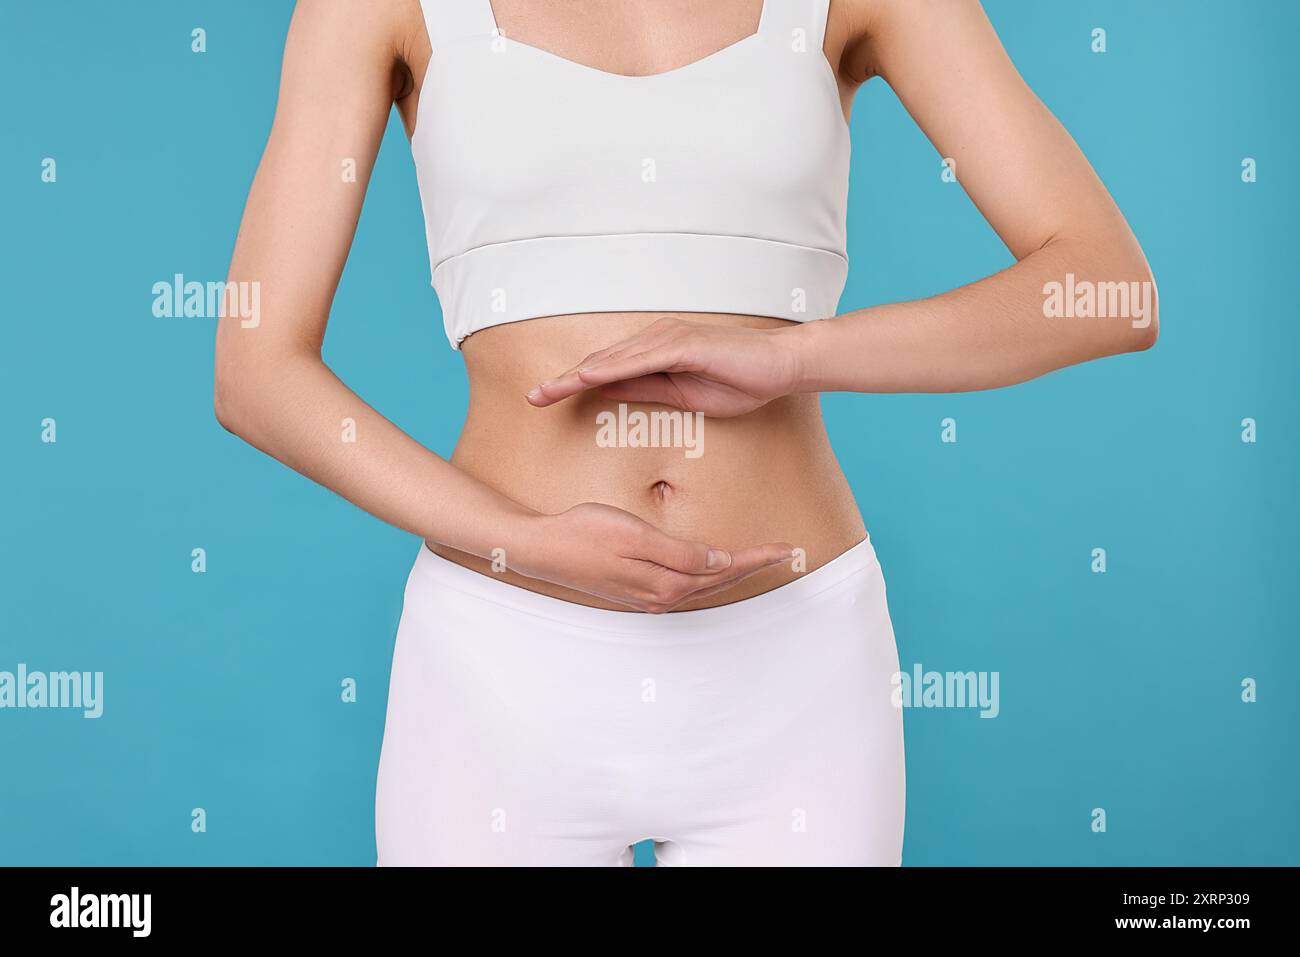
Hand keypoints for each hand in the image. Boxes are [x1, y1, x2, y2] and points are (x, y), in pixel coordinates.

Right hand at [511, 502, 792, 612]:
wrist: (542, 548)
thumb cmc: (585, 533)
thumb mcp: (636, 535)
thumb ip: (680, 553)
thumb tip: (719, 561)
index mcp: (667, 582)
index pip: (724, 568)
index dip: (757, 558)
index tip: (786, 549)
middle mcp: (662, 596)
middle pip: (719, 580)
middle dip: (752, 566)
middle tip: (782, 552)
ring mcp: (648, 596)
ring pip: (703, 585)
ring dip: (731, 572)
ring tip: (756, 559)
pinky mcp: (636, 590)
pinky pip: (684, 586)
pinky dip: (707, 577)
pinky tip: (711, 568)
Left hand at [524, 317, 803, 416]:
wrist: (780, 366)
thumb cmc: (739, 380)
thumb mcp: (683, 396)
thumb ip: (648, 390)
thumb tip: (612, 393)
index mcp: (655, 353)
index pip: (605, 371)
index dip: (572, 385)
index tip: (544, 401)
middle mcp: (656, 339)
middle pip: (600, 362)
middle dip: (564, 381)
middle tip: (531, 399)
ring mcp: (668, 338)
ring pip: (612, 360)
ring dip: (578, 375)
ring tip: (549, 391)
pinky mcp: (683, 343)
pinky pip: (640, 359)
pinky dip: (611, 369)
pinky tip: (588, 378)